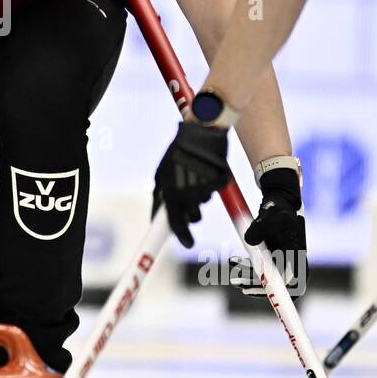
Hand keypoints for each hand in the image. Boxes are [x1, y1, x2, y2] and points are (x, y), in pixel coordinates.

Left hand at [153, 121, 230, 247]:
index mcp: (171, 192)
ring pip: (203, 205)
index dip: (181, 235)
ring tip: (195, 179)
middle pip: (193, 217)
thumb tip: (157, 216)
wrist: (200, 134)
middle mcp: (188, 193)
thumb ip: (160, 196)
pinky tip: (205, 173)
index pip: (175, 221)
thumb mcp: (162, 174)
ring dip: (200, 198)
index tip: (187, 244)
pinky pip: (214, 192)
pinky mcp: (219, 183)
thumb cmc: (178, 154)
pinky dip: (210, 186)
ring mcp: (204, 189)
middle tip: (191, 205)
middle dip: (192, 215)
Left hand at [240, 166, 306, 292]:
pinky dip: (248, 266)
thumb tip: (249, 242)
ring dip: (248, 276)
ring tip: (232, 270)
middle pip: (276, 286)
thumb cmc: (278, 209)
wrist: (278, 201)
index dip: (271, 293)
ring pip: (267, 278)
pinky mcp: (274, 258)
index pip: (290, 287)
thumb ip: (261, 228)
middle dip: (255, 285)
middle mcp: (293, 264)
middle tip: (235, 281)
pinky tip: (234, 260)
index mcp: (298, 259)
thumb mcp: (271, 216)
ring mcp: (284, 262)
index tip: (249, 290)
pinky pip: (262, 269)